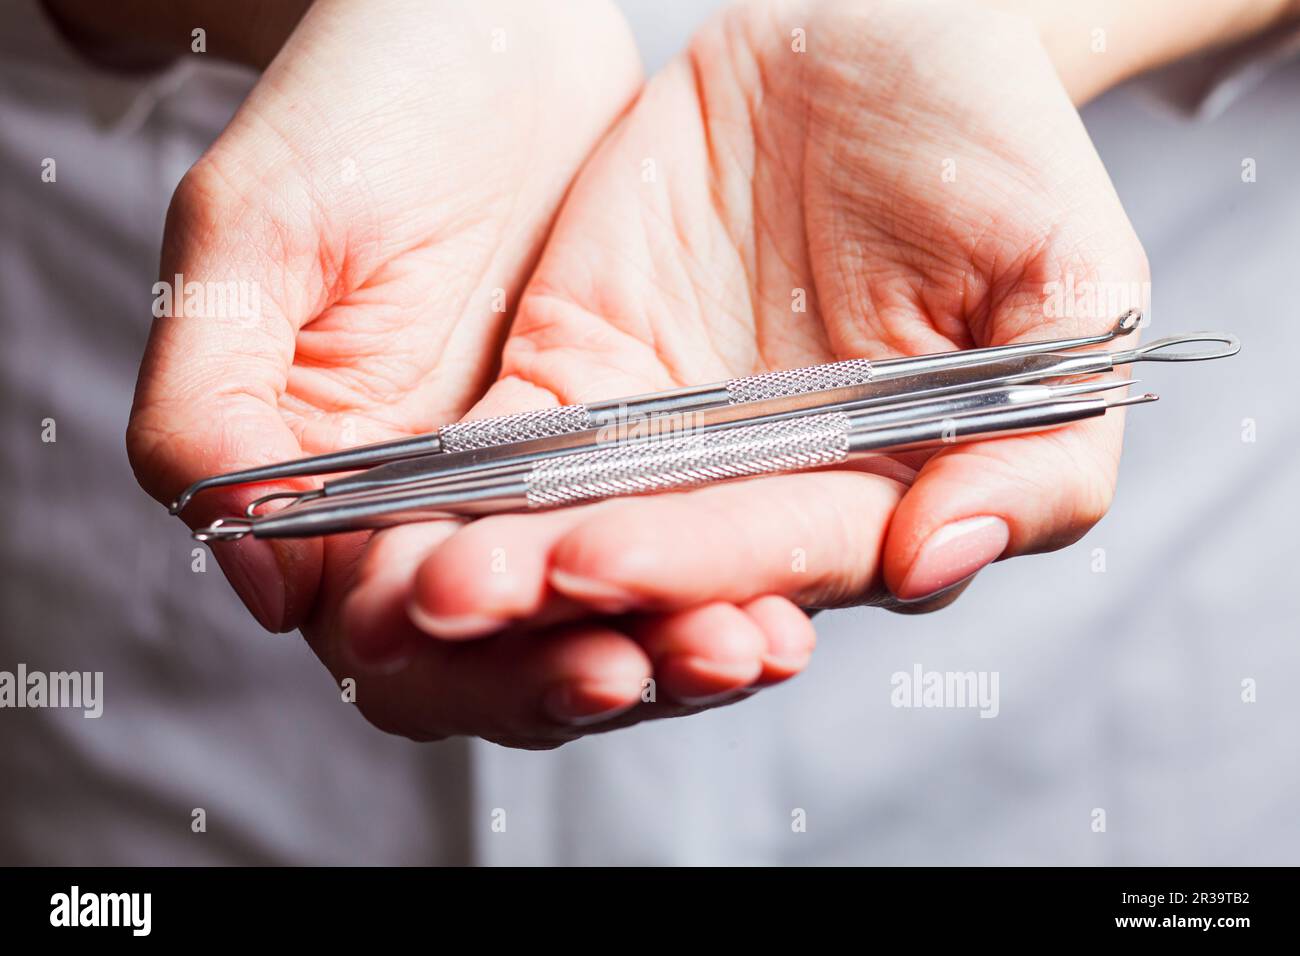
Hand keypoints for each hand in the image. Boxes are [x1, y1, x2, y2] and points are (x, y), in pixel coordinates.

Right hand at [125, 0, 759, 745]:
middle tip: (714, 659)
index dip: (491, 679)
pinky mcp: (621, 433)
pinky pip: (669, 522)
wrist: (478, 20)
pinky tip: (788, 576)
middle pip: (518, 654)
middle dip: (610, 673)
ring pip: (604, 607)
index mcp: (331, 496)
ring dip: (683, 641)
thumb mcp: (252, 237)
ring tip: (765, 645)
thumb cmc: (346, 108)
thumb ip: (212, 409)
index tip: (594, 665)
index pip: (401, 647)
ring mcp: (534, 478)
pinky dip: (721, 560)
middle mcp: (436, 508)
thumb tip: (253, 581)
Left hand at [349, 0, 1149, 678]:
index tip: (604, 567)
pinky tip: (392, 520)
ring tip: (412, 587)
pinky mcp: (576, 385)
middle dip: (562, 600)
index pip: (785, 561)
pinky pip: (506, 454)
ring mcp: (661, 446)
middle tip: (463, 602)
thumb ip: (1042, 441)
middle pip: (660, 577)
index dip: (698, 575)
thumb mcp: (1068, 278)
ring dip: (490, 570)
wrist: (879, 34)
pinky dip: (450, 493)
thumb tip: (939, 562)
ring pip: (569, 536)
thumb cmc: (994, 145)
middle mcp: (761, 491)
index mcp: (878, 489)